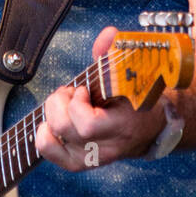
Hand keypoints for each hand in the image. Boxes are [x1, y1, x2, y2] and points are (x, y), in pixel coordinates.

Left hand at [34, 26, 167, 169]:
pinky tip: (54, 121)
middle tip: (71, 91)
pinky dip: (44, 136)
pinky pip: (51, 153)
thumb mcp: (133, 74)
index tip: (84, 88)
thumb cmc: (140, 98)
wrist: (151, 127)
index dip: (77, 104)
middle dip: (60, 103)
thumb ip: (117, 54)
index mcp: (123, 125)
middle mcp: (107, 147)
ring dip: (52, 115)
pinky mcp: (80, 162)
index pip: (89, 125)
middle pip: (65, 129)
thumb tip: (108, 34)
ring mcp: (92, 158)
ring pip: (53, 141)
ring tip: (66, 104)